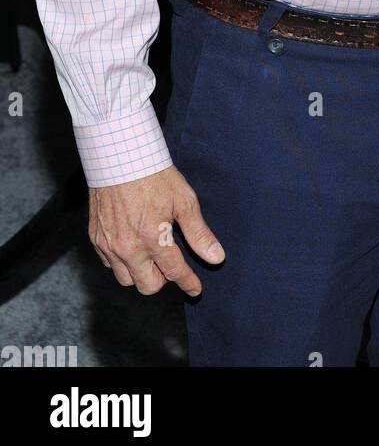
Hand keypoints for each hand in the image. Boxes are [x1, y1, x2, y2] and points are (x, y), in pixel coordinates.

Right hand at [88, 164, 224, 296]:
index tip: (195, 289)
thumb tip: (216, 258)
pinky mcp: (95, 238)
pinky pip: (110, 265)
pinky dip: (122, 262)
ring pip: (126, 279)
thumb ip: (198, 233)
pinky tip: (133, 247)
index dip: (188, 283)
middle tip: (171, 265)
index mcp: (153, 238)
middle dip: (163, 280)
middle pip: (147, 286)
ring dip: (141, 273)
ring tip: (152, 256)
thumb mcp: (184, 201)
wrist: (119, 156)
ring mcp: (109, 244)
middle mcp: (128, 247)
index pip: (174, 272)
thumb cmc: (154, 175)